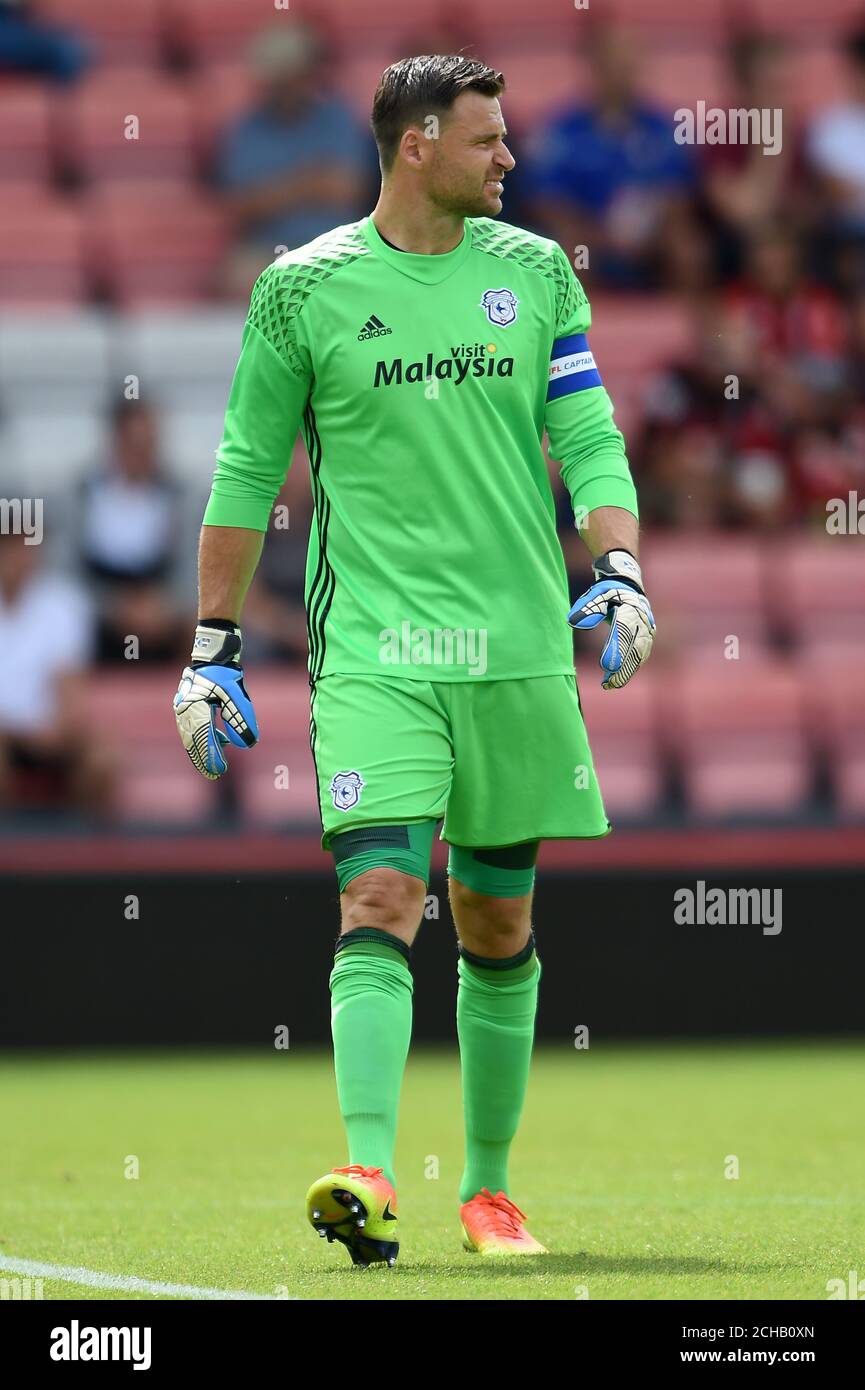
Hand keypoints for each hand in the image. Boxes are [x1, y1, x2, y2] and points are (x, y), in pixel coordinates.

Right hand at [173, 622, 258, 778]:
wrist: (212, 655)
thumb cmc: (225, 674)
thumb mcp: (237, 696)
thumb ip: (241, 719)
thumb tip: (248, 744)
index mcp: (195, 707)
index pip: (204, 739)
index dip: (211, 756)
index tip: (220, 770)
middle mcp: (185, 710)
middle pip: (193, 741)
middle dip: (203, 759)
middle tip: (214, 774)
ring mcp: (182, 708)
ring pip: (190, 736)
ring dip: (201, 751)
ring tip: (213, 764)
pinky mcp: (185, 706)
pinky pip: (190, 728)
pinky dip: (201, 738)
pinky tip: (218, 740)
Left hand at [567, 549, 655, 689]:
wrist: (628, 588)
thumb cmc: (609, 592)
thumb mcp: (596, 594)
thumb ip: (586, 607)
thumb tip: (573, 622)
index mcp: (631, 609)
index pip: (623, 632)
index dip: (616, 650)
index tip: (606, 666)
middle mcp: (643, 622)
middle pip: (634, 648)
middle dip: (622, 667)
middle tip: (608, 683)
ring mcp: (647, 632)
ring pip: (638, 656)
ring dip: (625, 672)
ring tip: (609, 685)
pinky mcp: (647, 641)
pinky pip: (638, 658)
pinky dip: (628, 670)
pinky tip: (614, 681)